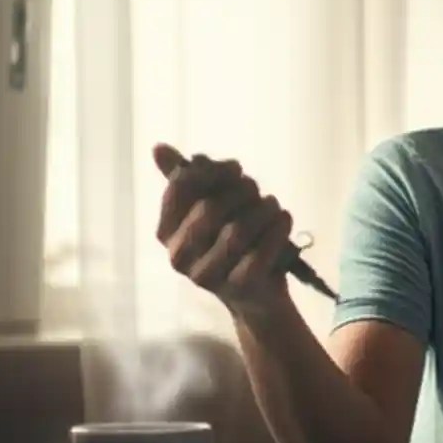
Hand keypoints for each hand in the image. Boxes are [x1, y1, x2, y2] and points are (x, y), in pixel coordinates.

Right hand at [153, 143, 293, 312]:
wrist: (257, 295)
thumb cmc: (230, 242)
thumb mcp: (209, 207)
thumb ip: (187, 179)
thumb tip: (158, 147)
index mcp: (166, 232)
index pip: (180, 188)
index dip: (212, 171)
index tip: (236, 168)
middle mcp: (179, 257)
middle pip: (210, 208)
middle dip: (241, 191)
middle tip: (257, 190)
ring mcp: (207, 276)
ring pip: (237, 230)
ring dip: (263, 209)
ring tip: (274, 205)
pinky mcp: (238, 288)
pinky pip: (260, 252)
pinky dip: (276, 231)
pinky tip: (283, 221)